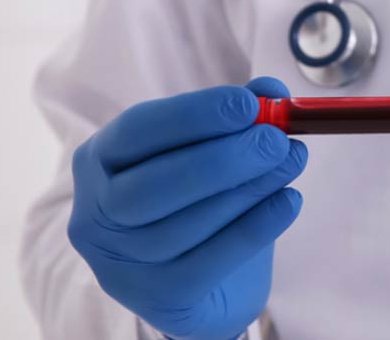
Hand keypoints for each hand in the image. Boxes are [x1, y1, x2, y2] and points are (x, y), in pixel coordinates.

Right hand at [68, 78, 307, 339]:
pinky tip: (290, 201)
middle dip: (222, 159)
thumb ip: (239, 118)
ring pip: (183, 226)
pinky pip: (210, 262)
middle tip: (277, 141)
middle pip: (152, 186)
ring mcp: (121, 263)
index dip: (193, 115)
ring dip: (248, 189)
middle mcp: (96, 214)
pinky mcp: (158, 299)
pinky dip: (256, 228)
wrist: (209, 282)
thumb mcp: (215, 150)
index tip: (248, 104)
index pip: (136, 130)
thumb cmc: (204, 201)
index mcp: (101, 160)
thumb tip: (272, 91)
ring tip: (292, 162)